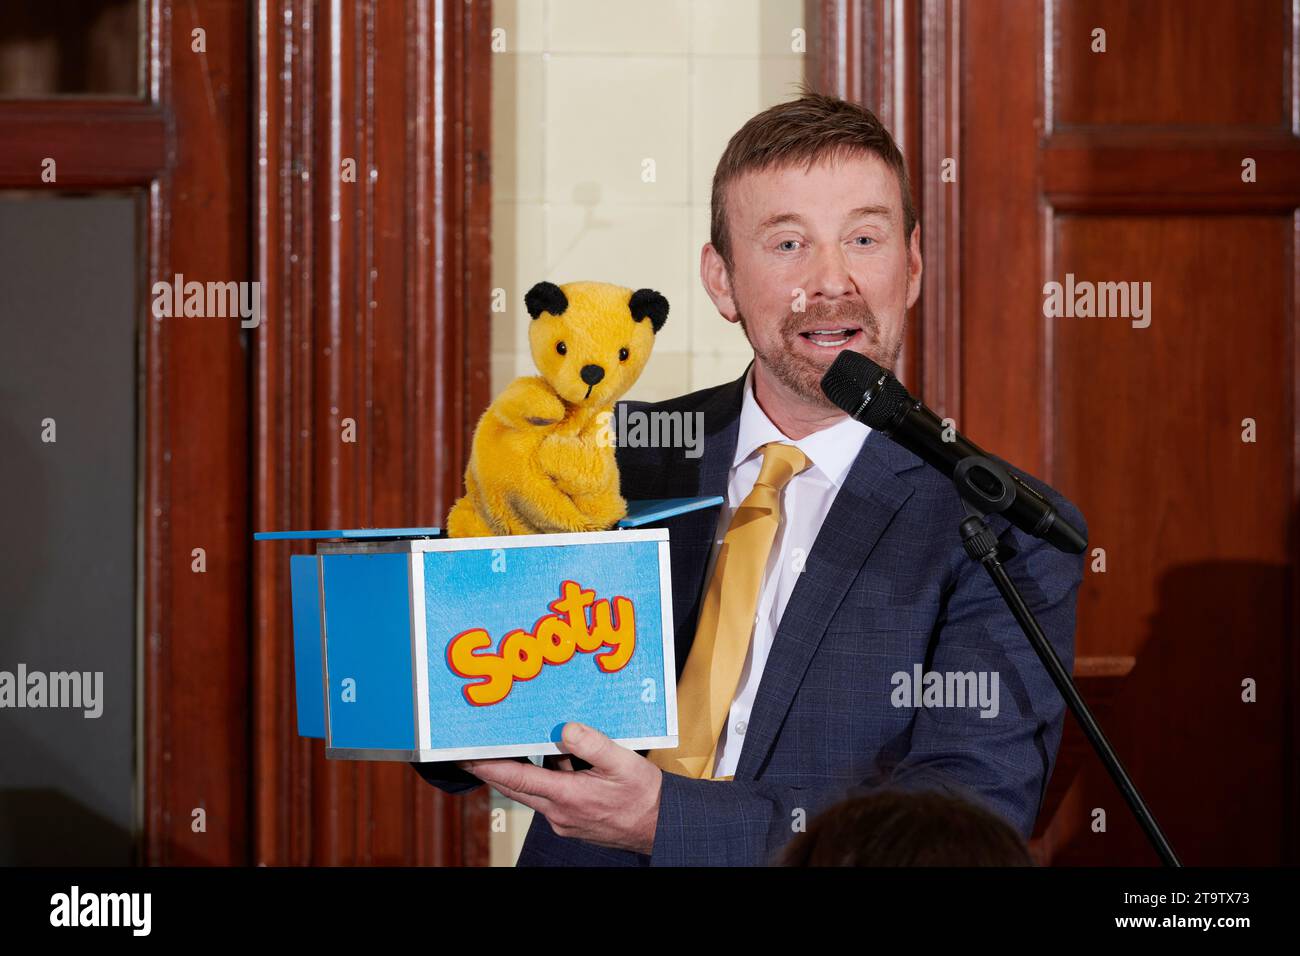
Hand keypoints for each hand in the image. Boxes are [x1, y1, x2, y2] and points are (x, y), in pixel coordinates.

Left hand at [457, 722, 661, 854]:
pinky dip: (545, 777)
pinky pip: (549, 795)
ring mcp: (564, 819)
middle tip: (472, 749)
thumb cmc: (645, 797)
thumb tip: (565, 729)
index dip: (487, 765)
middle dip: (493, 768)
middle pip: (515, 786)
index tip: (465, 755)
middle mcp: (559, 812)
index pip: (516, 779)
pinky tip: (559, 759)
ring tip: (517, 743)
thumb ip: (592, 743)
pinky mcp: (572, 820)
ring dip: (522, 770)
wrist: (660, 827)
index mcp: (568, 796)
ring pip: (533, 790)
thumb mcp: (624, 763)